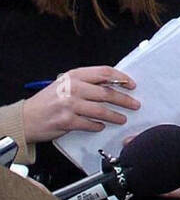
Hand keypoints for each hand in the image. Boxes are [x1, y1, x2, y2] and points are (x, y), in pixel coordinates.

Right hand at [22, 67, 139, 141]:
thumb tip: (112, 85)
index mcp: (74, 75)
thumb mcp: (65, 84)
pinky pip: (90, 124)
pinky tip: (101, 126)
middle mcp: (73, 88)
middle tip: (135, 104)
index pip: (104, 73)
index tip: (132, 85)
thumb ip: (86, 83)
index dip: (121, 79)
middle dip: (125, 100)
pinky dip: (98, 126)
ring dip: (115, 116)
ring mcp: (70, 105)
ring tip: (122, 119)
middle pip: (107, 93)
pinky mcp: (67, 121)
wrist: (26, 118)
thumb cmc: (48, 101)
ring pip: (101, 110)